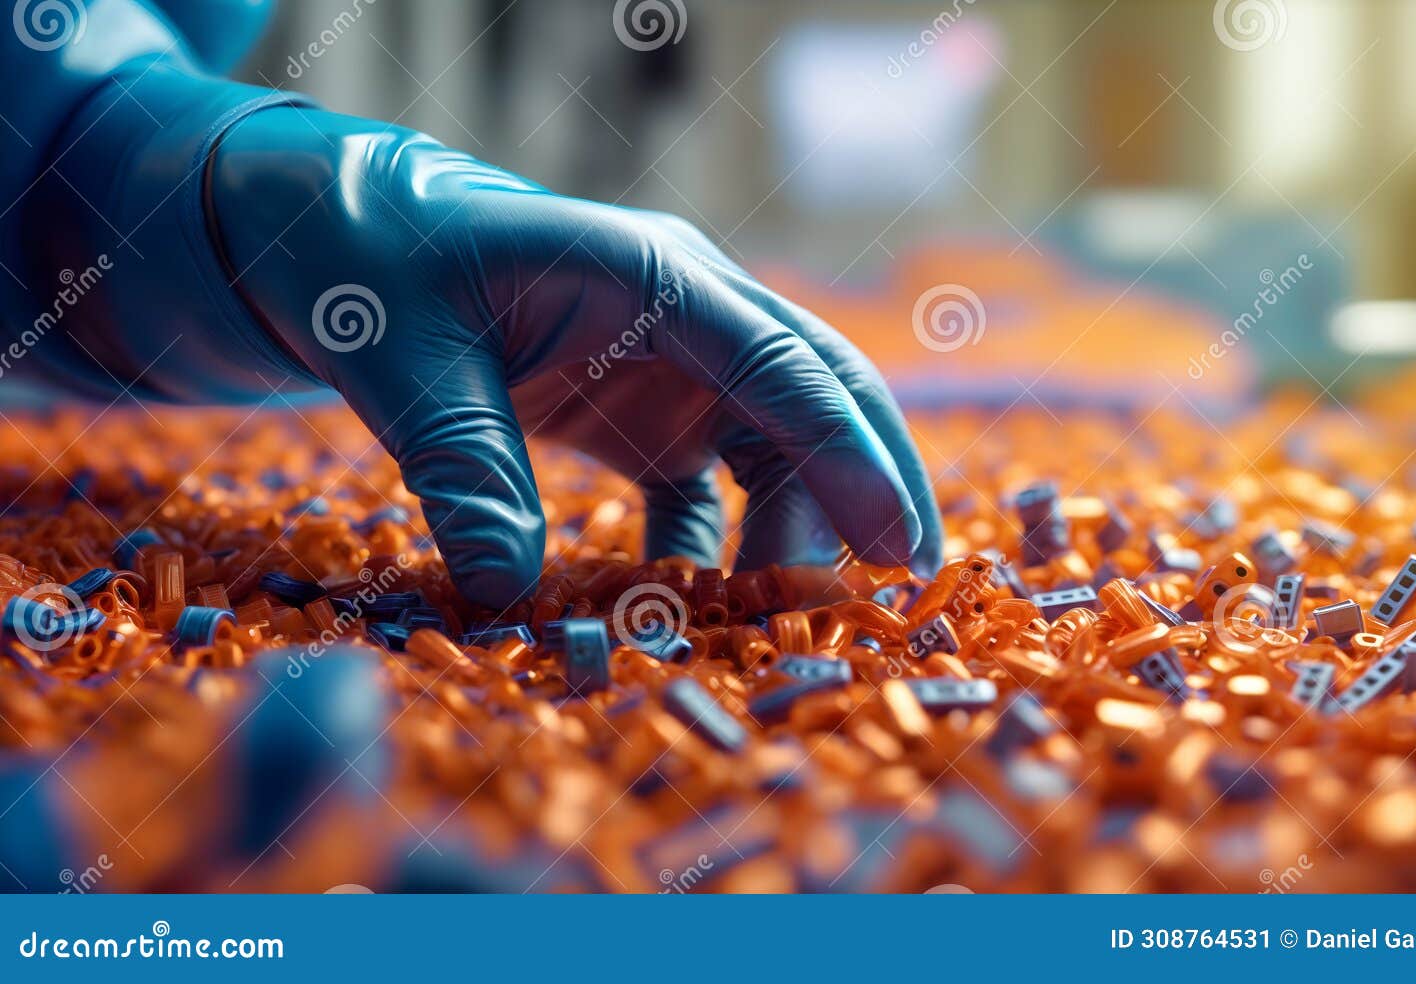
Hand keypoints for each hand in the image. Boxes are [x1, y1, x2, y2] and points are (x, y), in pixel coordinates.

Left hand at [204, 109, 939, 607]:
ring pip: (777, 449)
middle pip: (815, 396)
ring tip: (786, 621)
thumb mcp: (399, 358)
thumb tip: (507, 597)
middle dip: (868, 485)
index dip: (846, 453)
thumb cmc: (371, 266)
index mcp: (649, 275)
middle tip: (898, 588)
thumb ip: (462, 468)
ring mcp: (671, 364)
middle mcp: (686, 314)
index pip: (778, 361)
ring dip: (793, 532)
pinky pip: (707, 490)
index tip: (893, 543)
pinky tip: (697, 612)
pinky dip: (714, 552)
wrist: (339, 235)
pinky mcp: (642, 412)